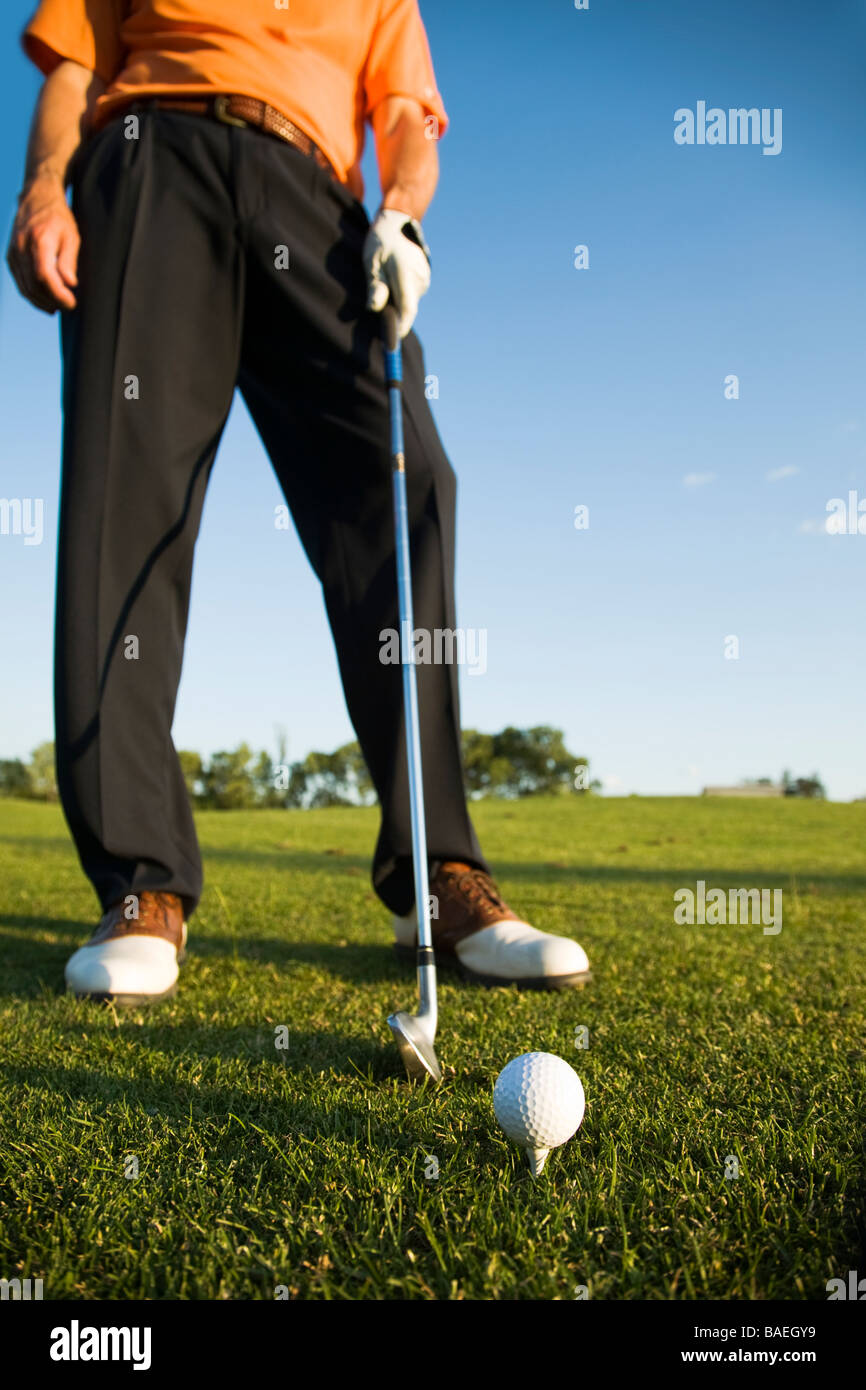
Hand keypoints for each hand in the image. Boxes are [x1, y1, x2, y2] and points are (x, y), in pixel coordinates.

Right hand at [7, 174, 79, 313]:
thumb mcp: (71, 236)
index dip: (57, 294)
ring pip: (25, 286)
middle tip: (68, 306)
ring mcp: (13, 253)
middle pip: (34, 285)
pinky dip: (32, 294)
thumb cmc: (58, 218)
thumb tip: (70, 284)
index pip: (44, 276)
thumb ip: (69, 260)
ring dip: (41, 302)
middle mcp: (22, 248)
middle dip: (51, 300)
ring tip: (57, 307)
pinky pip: (20, 281)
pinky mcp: (10, 257)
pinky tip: (44, 300)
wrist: (36, 199)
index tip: (71, 303)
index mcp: (39, 241)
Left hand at [363, 207, 430, 338]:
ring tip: (386, 279)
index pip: (407, 309)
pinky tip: (394, 277)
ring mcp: (424, 278)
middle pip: (407, 307)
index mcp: (405, 273)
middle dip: (394, 312)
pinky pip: (411, 293)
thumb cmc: (380, 242)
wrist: (397, 222)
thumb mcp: (371, 262)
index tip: (393, 345)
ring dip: (397, 299)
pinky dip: (402, 292)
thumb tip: (375, 308)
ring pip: (408, 301)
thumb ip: (375, 286)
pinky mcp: (425, 278)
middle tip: (381, 299)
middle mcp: (419, 278)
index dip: (401, 328)